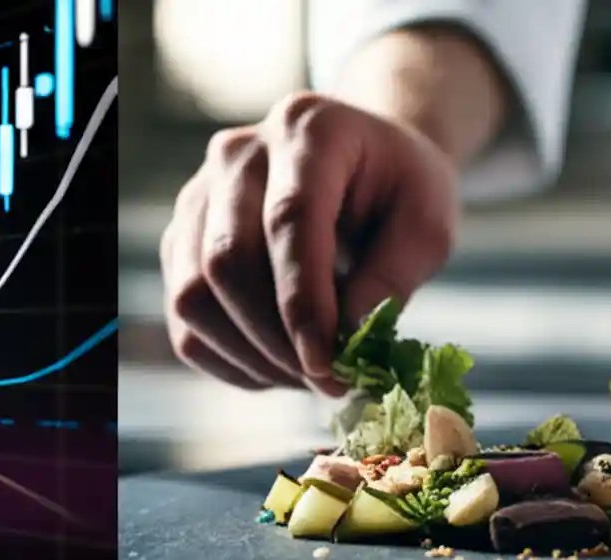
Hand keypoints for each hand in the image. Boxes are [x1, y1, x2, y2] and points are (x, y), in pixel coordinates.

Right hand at [159, 92, 458, 394]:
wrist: (361, 163)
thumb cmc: (398, 190)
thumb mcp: (427, 223)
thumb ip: (393, 277)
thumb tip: (341, 341)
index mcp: (306, 129)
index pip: (288, 220)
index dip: (303, 301)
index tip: (328, 363)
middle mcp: (237, 154)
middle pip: (228, 261)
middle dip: (276, 338)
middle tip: (326, 380)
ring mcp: (198, 196)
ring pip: (193, 295)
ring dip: (249, 354)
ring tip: (306, 374)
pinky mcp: (183, 240)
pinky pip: (185, 318)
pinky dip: (228, 358)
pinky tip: (276, 364)